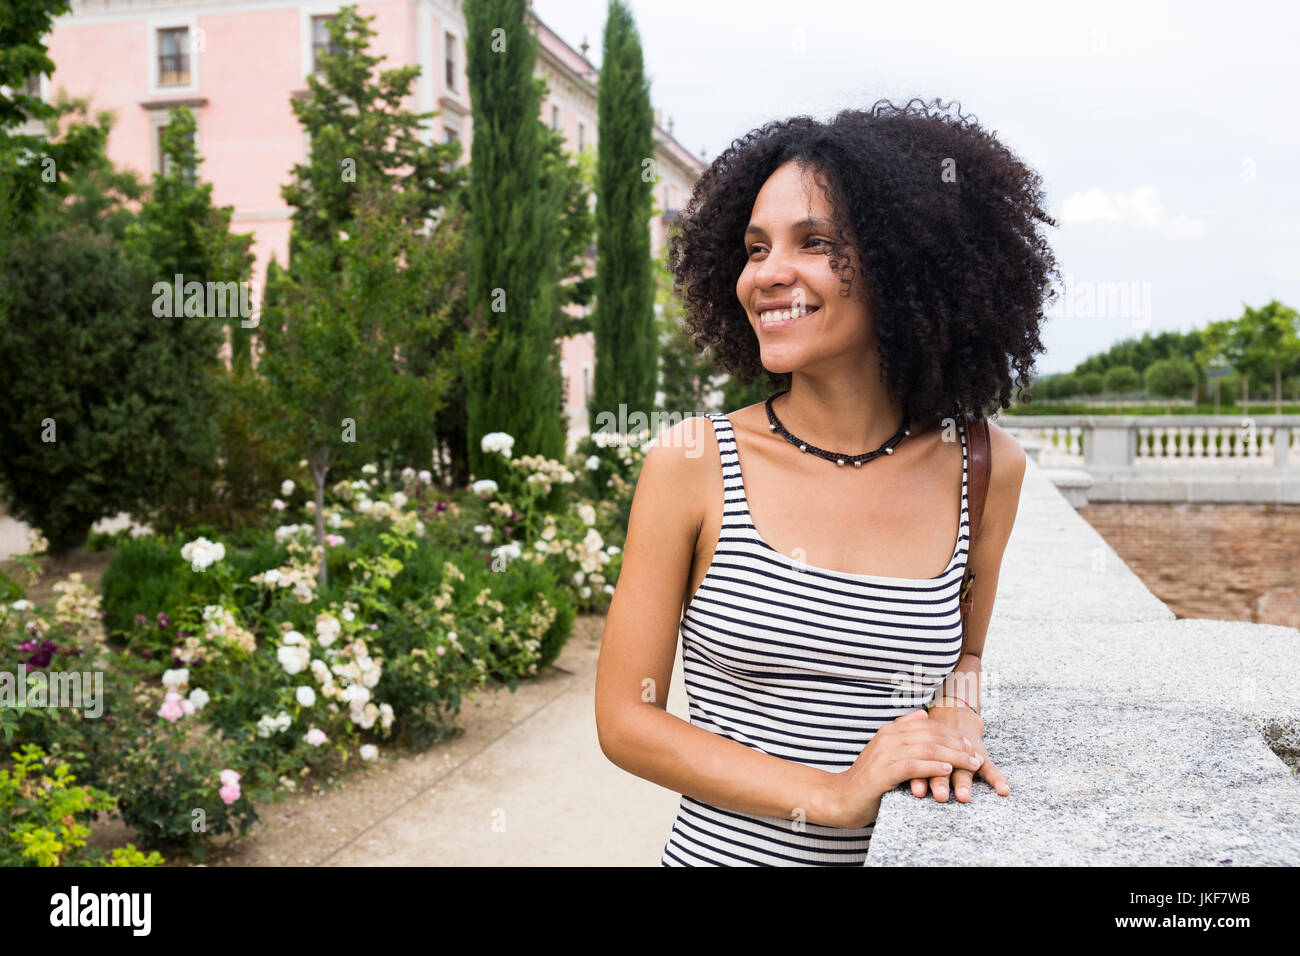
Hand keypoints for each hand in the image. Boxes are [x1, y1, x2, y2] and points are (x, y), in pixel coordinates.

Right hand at [826, 708, 984, 828]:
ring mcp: (884, 754)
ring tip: (970, 764)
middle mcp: (887, 738)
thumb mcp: (885, 751)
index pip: (928, 726)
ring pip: (926, 749)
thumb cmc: (868, 779)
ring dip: (953, 756)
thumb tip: (922, 714)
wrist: (841, 798)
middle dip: (958, 745)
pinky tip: (947, 770)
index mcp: (890, 731)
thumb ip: (903, 732)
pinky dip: (932, 767)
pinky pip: (913, 766)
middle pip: (931, 735)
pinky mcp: (883, 772)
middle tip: (977, 757)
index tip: (971, 746)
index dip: (953, 734)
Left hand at [911, 703, 1009, 802]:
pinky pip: (991, 769)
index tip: (917, 792)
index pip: (924, 763)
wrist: (955, 716)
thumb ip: (902, 748)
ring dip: (964, 783)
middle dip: (941, 782)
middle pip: (944, 768)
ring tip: (964, 797)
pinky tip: (1004, 791)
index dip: (921, 777)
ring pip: (965, 769)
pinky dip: (998, 779)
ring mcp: (965, 754)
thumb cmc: (931, 735)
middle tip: (940, 796)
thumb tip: (881, 757)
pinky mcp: (980, 756)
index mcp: (930, 749)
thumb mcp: (916, 740)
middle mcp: (948, 753)